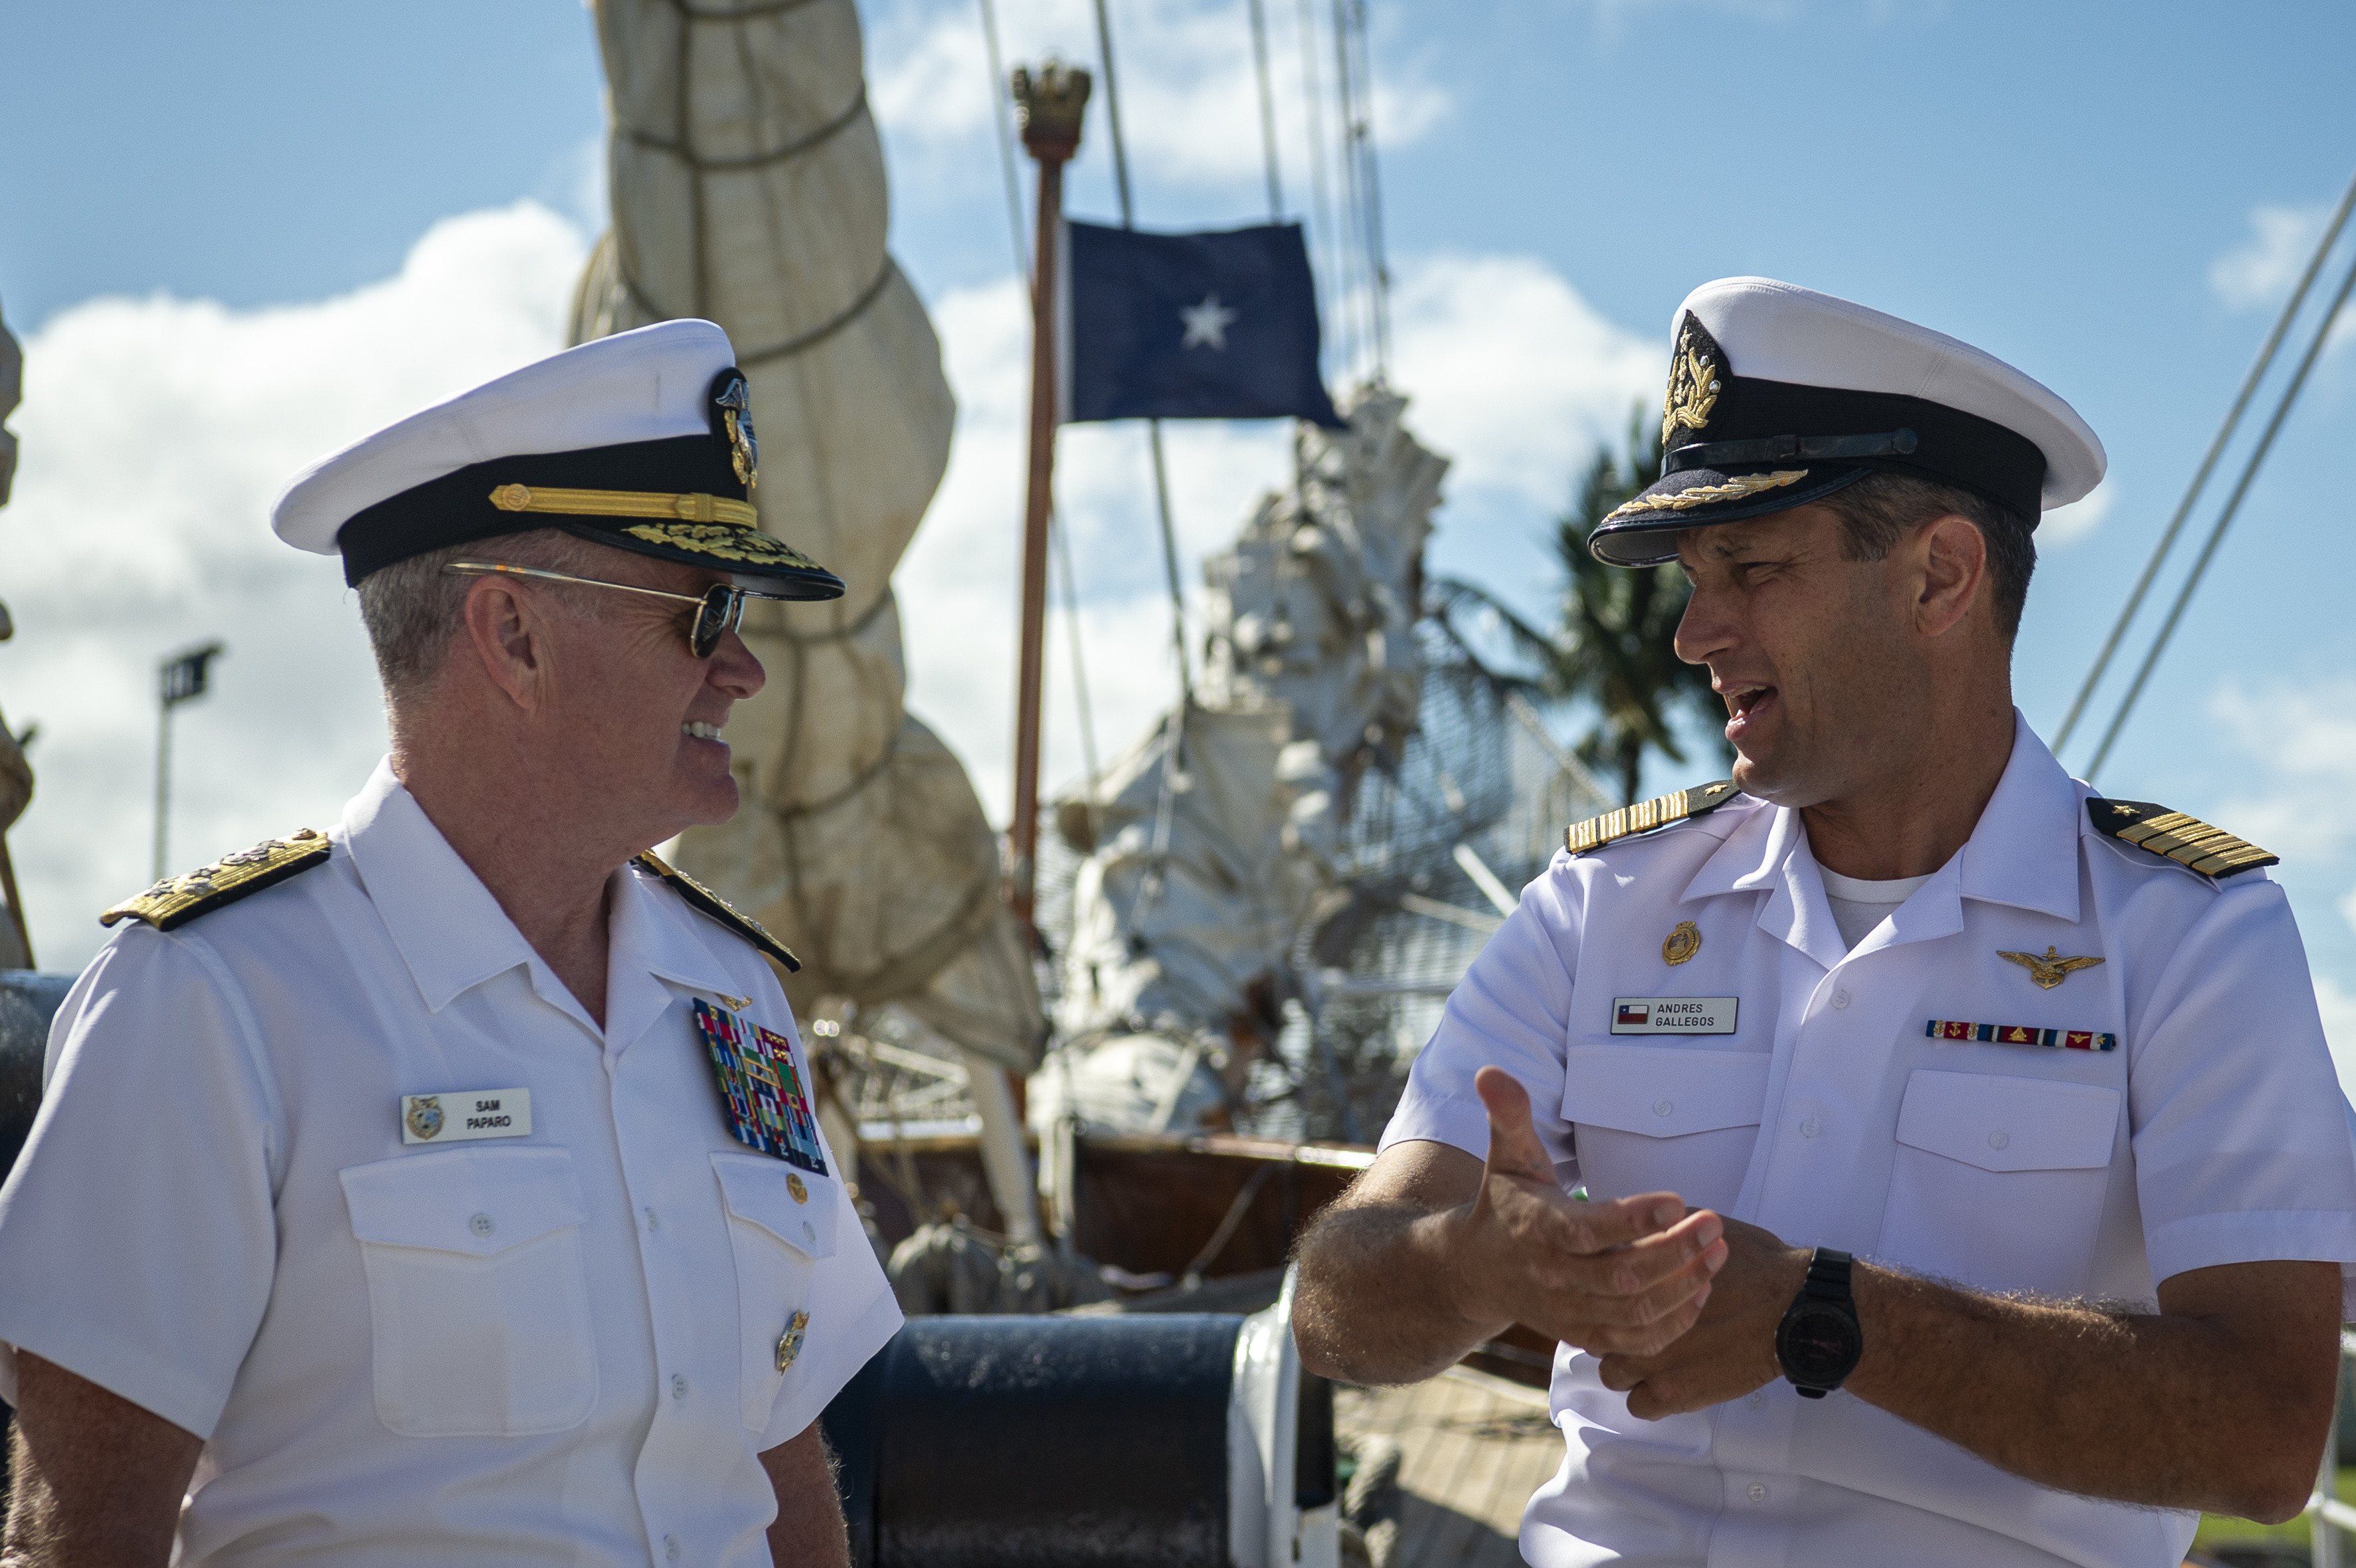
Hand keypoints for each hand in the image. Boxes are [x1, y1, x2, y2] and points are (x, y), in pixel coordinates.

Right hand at [1448, 1066, 1726, 1357]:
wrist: (1478, 1271)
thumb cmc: (1505, 1204)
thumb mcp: (1506, 1155)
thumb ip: (1508, 1114)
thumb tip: (1490, 1072)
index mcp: (1537, 1228)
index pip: (1588, 1230)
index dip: (1633, 1219)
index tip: (1676, 1200)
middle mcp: (1553, 1276)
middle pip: (1623, 1275)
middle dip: (1675, 1252)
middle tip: (1713, 1224)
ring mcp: (1570, 1312)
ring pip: (1635, 1311)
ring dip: (1684, 1286)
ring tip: (1718, 1252)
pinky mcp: (1585, 1335)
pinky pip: (1636, 1341)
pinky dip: (1673, 1324)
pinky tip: (1700, 1290)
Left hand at [1595, 1216, 1810, 1417]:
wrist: (1793, 1306)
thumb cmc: (1756, 1265)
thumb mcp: (1701, 1228)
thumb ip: (1663, 1231)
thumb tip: (1644, 1223)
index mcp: (1636, 1279)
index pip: (1597, 1292)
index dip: (1611, 1297)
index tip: (1626, 1301)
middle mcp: (1632, 1321)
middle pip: (1598, 1333)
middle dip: (1617, 1330)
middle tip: (1644, 1329)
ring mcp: (1650, 1361)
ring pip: (1612, 1373)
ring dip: (1630, 1367)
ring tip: (1658, 1358)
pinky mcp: (1674, 1394)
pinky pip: (1639, 1406)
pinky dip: (1650, 1398)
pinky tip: (1671, 1383)